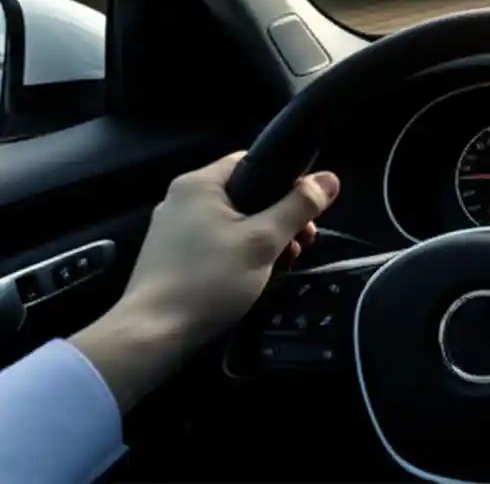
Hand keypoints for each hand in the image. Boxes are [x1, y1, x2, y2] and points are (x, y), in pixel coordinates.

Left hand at [71, 152, 339, 410]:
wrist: (153, 333)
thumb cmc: (209, 280)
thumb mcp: (263, 242)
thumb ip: (298, 207)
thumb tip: (330, 178)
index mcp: (199, 183)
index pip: (253, 162)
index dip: (287, 181)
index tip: (308, 211)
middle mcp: (181, 199)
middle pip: (246, 195)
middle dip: (280, 219)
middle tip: (301, 244)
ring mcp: (173, 229)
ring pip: (234, 223)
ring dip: (264, 240)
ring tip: (280, 265)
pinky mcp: (171, 257)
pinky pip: (217, 243)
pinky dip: (240, 254)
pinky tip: (252, 277)